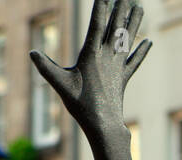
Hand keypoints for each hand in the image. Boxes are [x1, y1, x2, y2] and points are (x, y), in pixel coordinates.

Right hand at [30, 0, 149, 142]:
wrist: (104, 126)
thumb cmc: (81, 105)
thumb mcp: (60, 84)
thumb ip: (46, 67)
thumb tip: (32, 53)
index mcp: (92, 54)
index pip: (97, 24)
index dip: (101, 7)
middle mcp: (108, 57)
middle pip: (116, 27)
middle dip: (121, 8)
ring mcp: (118, 67)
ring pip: (128, 39)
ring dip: (134, 22)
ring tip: (140, 7)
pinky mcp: (123, 78)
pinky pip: (134, 62)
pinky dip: (142, 51)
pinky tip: (149, 41)